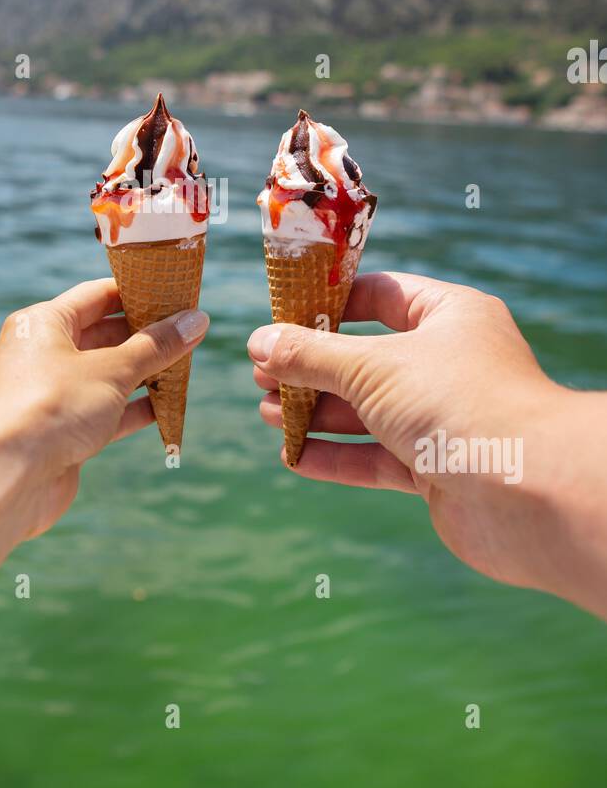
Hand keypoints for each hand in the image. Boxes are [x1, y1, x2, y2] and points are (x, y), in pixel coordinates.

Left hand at [0, 279, 208, 538]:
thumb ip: (156, 346)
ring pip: (106, 375)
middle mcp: (43, 354)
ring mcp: (51, 394)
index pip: (98, 295)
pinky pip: (104, 411)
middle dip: (146, 335)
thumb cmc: (53, 407)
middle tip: (190, 331)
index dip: (138, 292)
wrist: (6, 477)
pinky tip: (165, 408)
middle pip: (104, 335)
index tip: (176, 292)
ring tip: (186, 366)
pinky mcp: (60, 431)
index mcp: (44, 323)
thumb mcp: (112, 370)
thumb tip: (197, 320)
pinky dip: (133, 408)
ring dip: (144, 373)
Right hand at [248, 271, 602, 609]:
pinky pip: (376, 457)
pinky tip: (293, 456)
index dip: (329, 303)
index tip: (281, 313)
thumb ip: (311, 355)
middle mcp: (450, 363)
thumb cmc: (458, 404)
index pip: (381, 295)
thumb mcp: (371, 367)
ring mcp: (444, 418)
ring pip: (368, 410)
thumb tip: (258, 343)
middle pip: (367, 357)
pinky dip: (336, 456)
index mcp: (450, 316)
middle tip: (261, 372)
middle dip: (312, 367)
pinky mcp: (438, 469)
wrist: (529, 492)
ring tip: (266, 412)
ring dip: (317, 412)